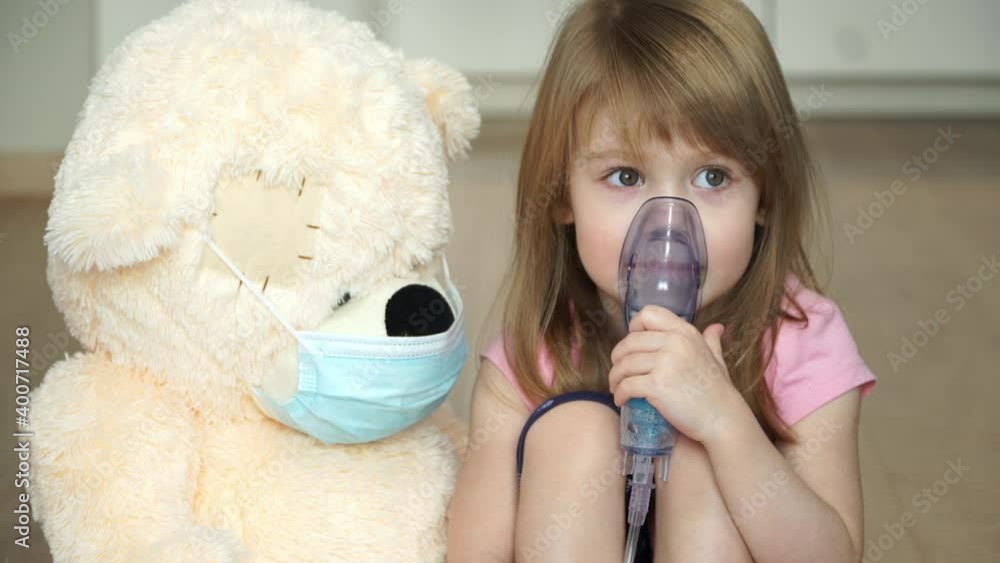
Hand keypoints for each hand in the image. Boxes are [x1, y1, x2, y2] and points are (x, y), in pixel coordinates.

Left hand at [608, 305, 746, 445]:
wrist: (723, 419)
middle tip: (618, 372)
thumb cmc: (718, 391)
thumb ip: (711, 341)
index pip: (648, 314)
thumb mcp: (716, 359)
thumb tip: (716, 327)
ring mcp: (665, 363)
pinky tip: (621, 400)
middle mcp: (675, 342)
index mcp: (685, 332)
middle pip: (630, 341)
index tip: (632, 345)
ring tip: (616, 388)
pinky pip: (627, 385)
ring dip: (615, 377)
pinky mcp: (657, 385)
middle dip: (618, 357)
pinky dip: (619, 394)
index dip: (634, 327)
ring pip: (624, 364)